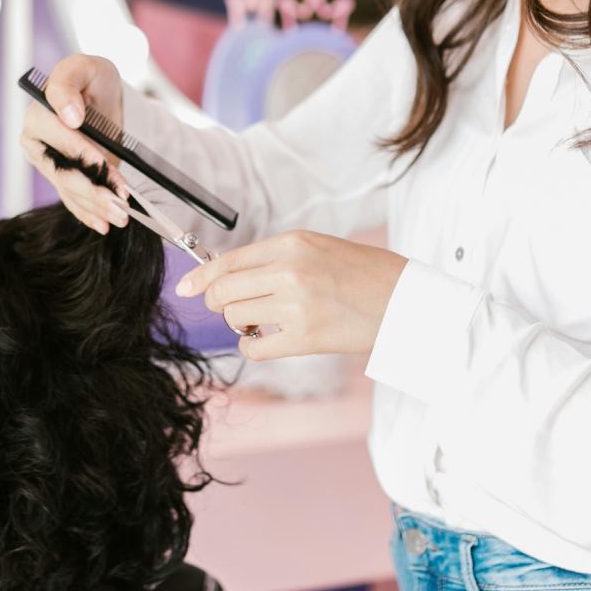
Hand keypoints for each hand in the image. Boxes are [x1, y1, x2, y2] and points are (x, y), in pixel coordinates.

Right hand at [18, 54, 129, 234]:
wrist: (103, 99)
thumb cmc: (92, 80)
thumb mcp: (85, 68)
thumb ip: (67, 84)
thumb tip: (68, 115)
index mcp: (37, 113)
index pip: (53, 135)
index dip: (77, 149)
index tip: (100, 160)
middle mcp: (37, 143)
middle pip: (60, 170)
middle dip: (91, 188)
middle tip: (119, 200)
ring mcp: (48, 165)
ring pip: (68, 190)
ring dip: (95, 205)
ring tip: (121, 215)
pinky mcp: (61, 180)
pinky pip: (71, 201)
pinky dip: (87, 214)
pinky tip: (103, 224)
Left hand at [176, 231, 407, 359]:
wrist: (406, 300)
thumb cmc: (364, 273)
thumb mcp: (318, 248)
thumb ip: (276, 257)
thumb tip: (229, 275)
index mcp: (292, 243)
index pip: (228, 261)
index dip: (199, 277)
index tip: (185, 288)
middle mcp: (289, 270)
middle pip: (223, 290)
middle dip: (218, 302)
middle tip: (231, 308)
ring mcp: (296, 305)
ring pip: (234, 317)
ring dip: (239, 323)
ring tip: (260, 321)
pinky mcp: (305, 338)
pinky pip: (254, 347)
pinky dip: (252, 346)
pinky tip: (265, 339)